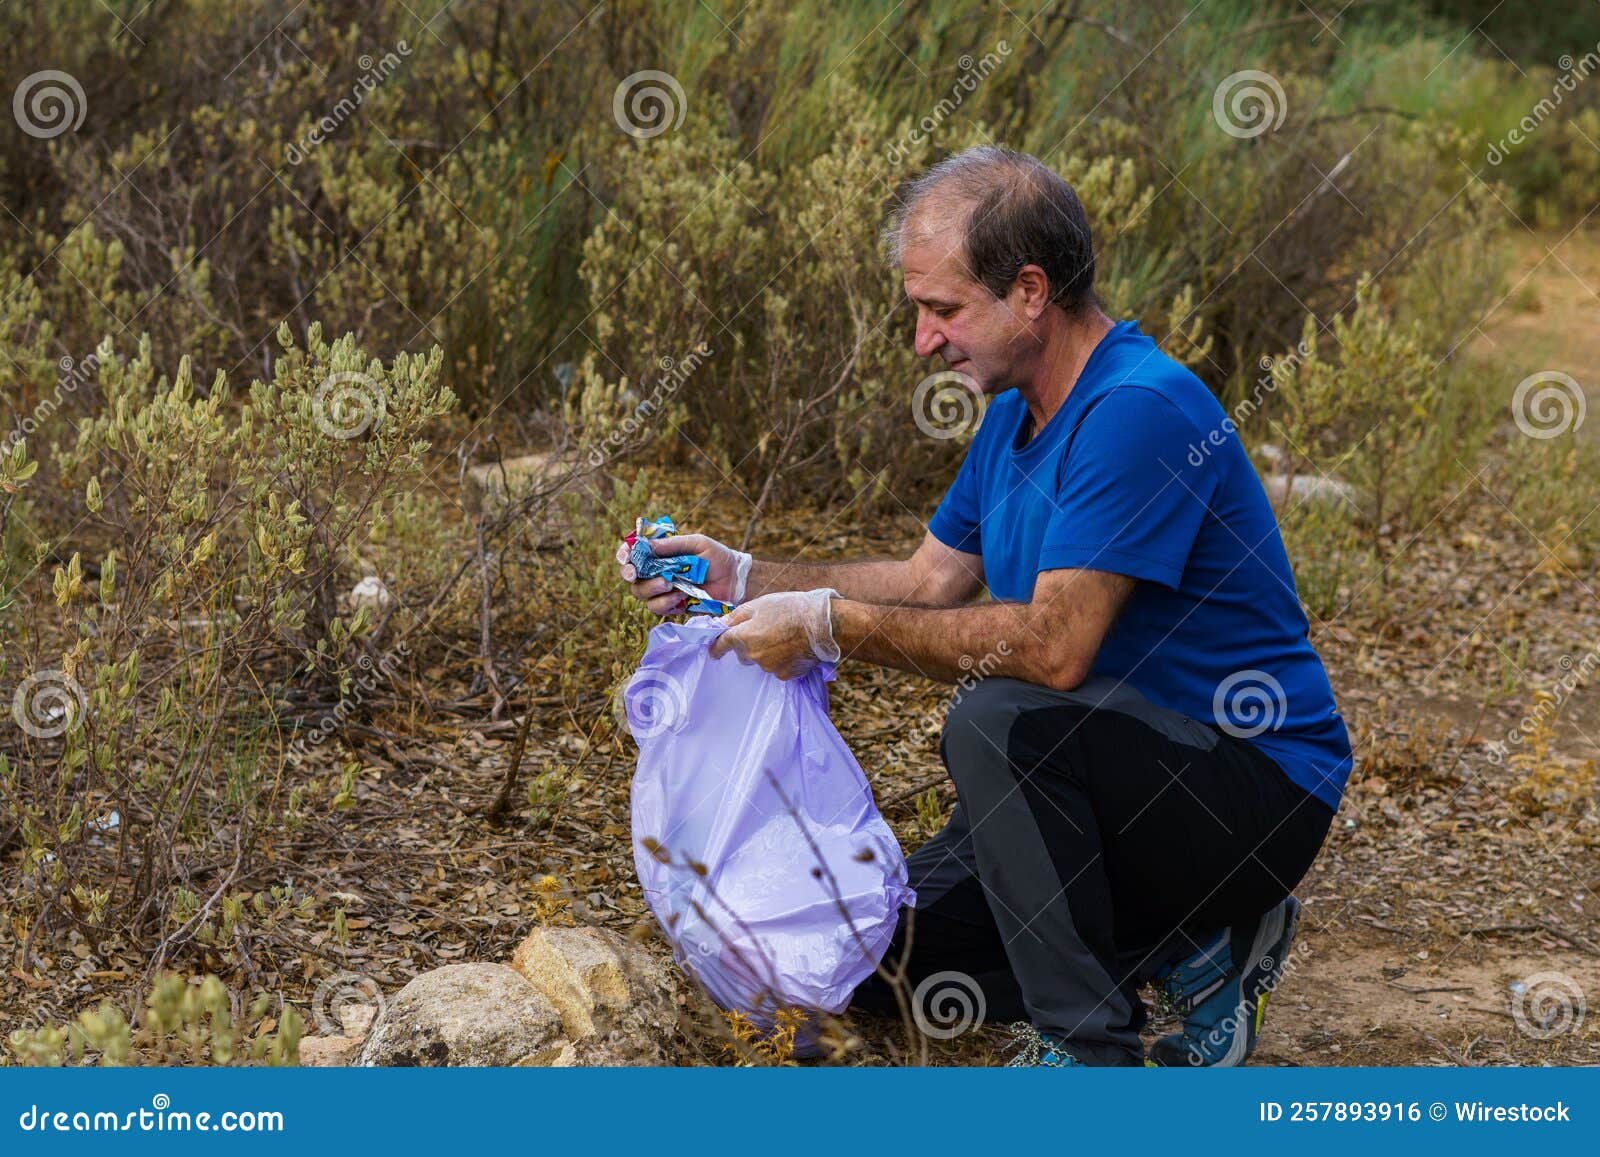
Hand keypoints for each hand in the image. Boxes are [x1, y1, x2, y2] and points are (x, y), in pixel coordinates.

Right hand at [616, 533, 751, 615]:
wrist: (734, 581)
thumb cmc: (717, 558)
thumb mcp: (697, 543)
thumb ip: (673, 545)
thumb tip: (647, 546)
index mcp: (660, 554)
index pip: (633, 553)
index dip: (624, 554)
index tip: (626, 557)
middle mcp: (657, 572)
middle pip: (631, 576)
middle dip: (631, 574)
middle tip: (638, 574)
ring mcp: (663, 590)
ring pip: (641, 593)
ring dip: (651, 589)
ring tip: (669, 584)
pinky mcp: (672, 606)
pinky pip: (657, 607)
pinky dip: (665, 602)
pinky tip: (679, 597)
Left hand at [707, 589, 841, 678]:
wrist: (822, 625)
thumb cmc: (791, 609)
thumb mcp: (761, 604)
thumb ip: (737, 616)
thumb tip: (722, 624)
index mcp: (744, 636)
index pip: (722, 644)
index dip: (716, 647)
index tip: (713, 651)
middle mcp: (753, 655)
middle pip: (743, 654)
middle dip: (748, 645)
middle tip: (765, 631)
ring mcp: (769, 668)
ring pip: (760, 661)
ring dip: (766, 652)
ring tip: (783, 638)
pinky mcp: (785, 675)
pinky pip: (777, 669)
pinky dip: (781, 661)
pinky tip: (792, 649)